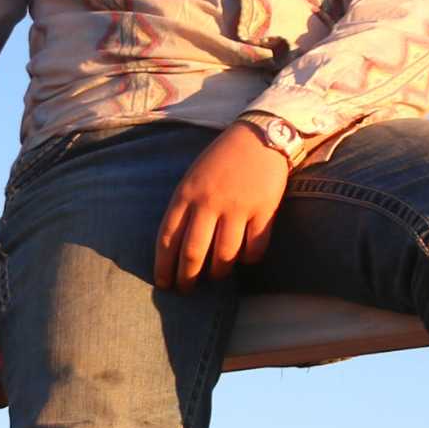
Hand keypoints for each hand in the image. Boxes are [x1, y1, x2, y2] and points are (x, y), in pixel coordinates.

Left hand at [155, 123, 291, 291]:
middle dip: (187, 278)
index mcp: (186, 194)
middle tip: (187, 290)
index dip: (164, 266)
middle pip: (193, 253)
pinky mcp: (264, 210)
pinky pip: (255, 248)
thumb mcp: (193, 177)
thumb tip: (178, 247)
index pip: (167, 238)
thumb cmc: (222, 159)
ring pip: (224, 256)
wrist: (260, 136)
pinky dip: (249, 259)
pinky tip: (245, 258)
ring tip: (217, 275)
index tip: (164, 284)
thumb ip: (185, 207)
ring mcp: (238, 207)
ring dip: (219, 272)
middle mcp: (209, 203)